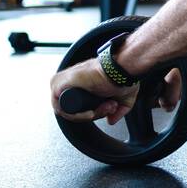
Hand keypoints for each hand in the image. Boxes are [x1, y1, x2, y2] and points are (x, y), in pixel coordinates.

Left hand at [50, 60, 181, 122]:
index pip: (79, 106)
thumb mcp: (124, 97)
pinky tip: (96, 108)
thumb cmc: (127, 76)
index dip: (95, 112)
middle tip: (110, 108)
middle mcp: (68, 80)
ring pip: (69, 111)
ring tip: (106, 107)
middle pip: (73, 110)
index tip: (110, 108)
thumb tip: (113, 120)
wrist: (124, 67)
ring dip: (89, 114)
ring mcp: (61, 82)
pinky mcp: (59, 83)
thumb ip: (118, 109)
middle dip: (94, 113)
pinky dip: (80, 113)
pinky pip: (63, 108)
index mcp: (80, 82)